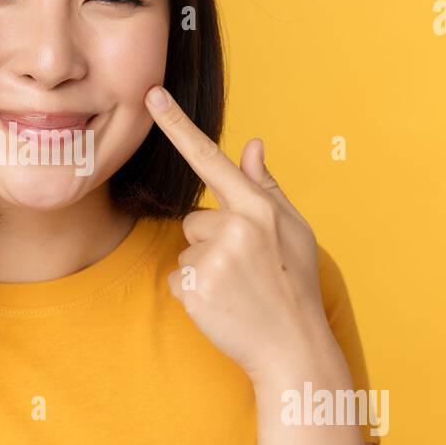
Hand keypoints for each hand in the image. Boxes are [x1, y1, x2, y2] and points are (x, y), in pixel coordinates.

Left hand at [145, 85, 333, 385]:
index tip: (151, 95)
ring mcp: (214, 258)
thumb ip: (266, 187)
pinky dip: (194, 293)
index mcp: (259, 208)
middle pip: (194, 220)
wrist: (293, 349)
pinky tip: (223, 306)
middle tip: (246, 271)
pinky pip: (177, 279)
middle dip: (212, 242)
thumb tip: (252, 145)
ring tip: (237, 289)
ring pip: (186, 250)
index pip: (211, 159)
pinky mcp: (195, 287)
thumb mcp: (292, 231)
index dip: (178, 126)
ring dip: (203, 269)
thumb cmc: (294, 285)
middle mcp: (236, 228)